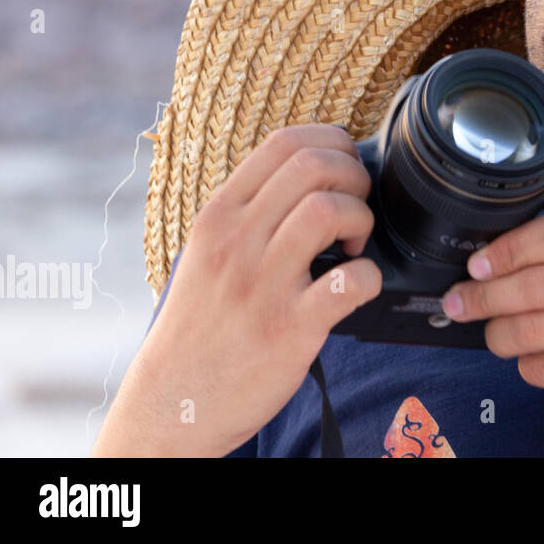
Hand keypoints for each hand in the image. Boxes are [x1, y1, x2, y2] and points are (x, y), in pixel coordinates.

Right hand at [92, 124, 381, 456]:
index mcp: (218, 217)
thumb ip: (250, 211)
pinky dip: (370, 277)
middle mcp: (236, 243)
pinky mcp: (289, 327)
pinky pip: (350, 281)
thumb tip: (310, 174)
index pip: (283, 143)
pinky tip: (357, 286)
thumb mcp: (207, 252)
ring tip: (354, 245)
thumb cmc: (201, 323)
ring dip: (361, 219)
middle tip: (356, 205)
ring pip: (330, 211)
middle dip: (354, 175)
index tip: (345, 165)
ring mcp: (262, 285)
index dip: (331, 142)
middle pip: (314, 166)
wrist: (173, 400)